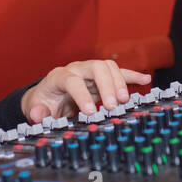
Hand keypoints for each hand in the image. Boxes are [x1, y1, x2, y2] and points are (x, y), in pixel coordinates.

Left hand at [21, 60, 152, 121]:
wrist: (49, 97)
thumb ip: (37, 113)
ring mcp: (90, 71)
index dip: (82, 95)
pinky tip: (145, 79)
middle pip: (95, 67)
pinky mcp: (101, 78)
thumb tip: (38, 114)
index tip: (90, 112)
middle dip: (106, 85)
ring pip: (108, 67)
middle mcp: (76, 69)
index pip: (72, 81)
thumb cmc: (44, 103)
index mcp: (59, 77)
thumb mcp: (36, 110)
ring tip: (124, 101)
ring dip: (119, 82)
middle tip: (113, 105)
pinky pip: (119, 72)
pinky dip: (132, 76)